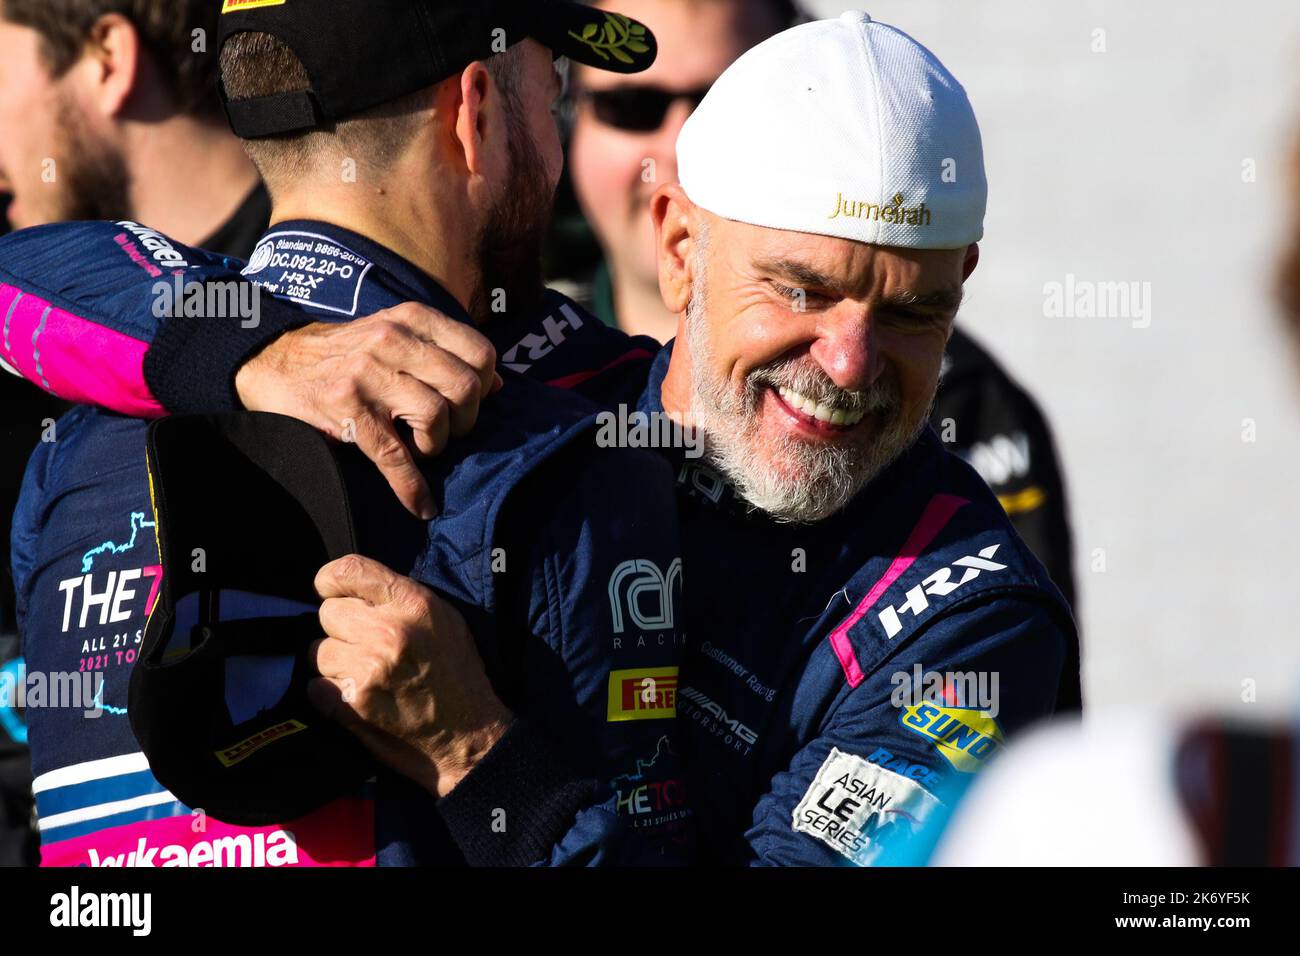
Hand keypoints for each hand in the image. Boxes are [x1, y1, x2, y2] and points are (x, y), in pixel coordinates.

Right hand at [235, 303, 503, 518]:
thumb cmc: (346, 355)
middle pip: (465, 387)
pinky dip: (412, 488)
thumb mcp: (396, 335)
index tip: (469, 403)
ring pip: (436, 417)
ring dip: (437, 445)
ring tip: (420, 447)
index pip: (481, 353)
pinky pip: (396, 457)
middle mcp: (393, 341)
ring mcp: (368, 375)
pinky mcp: (347, 411)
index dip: (484, 386)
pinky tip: (419, 504)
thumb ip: (444, 353)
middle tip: (446, 431)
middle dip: (465, 420)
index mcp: (412, 319)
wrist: (273, 362)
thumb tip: (496, 386)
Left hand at [308, 555, 512, 797]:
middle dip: (341, 629)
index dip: (331, 580)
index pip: (348, 570)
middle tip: (365, 646)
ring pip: (317, 651)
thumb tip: (357, 590)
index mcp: (414, 604)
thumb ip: (401, 599)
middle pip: (328, 613)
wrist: (469, 736)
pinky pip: (314, 686)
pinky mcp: (351, 704)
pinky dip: (329, 694)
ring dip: (335, 664)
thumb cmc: (458, 676)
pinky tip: (357, 697)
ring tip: (366, 675)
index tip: (332, 591)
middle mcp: (388, 631)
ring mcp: (367, 669)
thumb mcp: (446, 621)